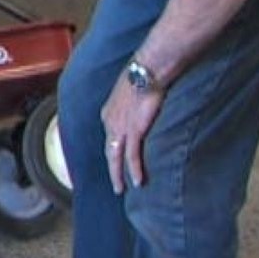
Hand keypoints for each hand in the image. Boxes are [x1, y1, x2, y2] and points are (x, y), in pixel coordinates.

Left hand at [101, 79, 164, 193]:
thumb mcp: (132, 90)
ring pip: (116, 158)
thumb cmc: (145, 73)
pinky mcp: (133, 131)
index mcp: (109, 111)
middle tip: (115, 185)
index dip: (111, 150)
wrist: (150, 68)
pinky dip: (134, 170)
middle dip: (111, 170)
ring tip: (122, 189)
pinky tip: (137, 182)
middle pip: (108, 151)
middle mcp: (110, 121)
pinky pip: (132, 156)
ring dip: (118, 175)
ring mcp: (120, 127)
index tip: (115, 161)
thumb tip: (141, 105)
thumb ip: (133, 102)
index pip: (109, 136)